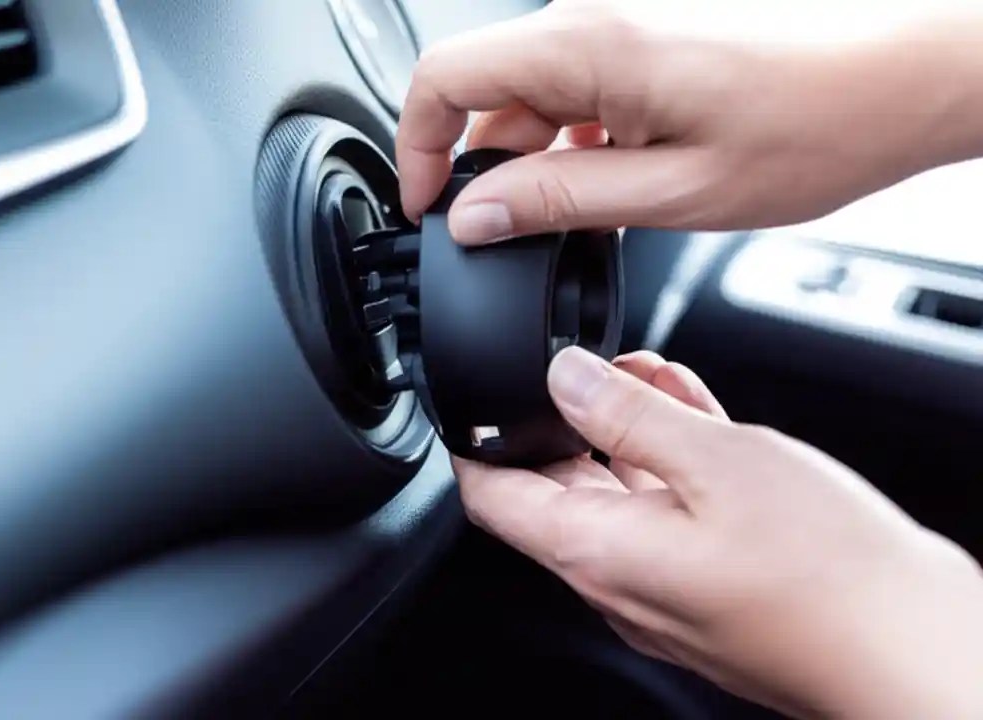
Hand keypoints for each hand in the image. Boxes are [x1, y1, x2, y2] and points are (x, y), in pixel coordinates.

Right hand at [396, 0, 982, 241]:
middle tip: (527, 235)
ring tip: (610, 205)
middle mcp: (595, 13)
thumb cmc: (823, 123)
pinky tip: (628, 174)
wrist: (908, 72)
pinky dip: (580, 134)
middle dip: (488, 167)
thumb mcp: (675, 192)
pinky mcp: (647, 25)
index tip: (426, 208)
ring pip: (534, 91)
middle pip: (487, 89)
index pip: (442, 77)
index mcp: (590, 43)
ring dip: (544, 156)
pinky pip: (578, 80)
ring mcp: (621, 15)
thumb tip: (474, 217)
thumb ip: (557, 203)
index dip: (414, 150)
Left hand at [456, 347, 982, 718]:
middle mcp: (618, 582)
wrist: (911, 648)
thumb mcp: (718, 461)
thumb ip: (629, 414)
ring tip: (646, 378)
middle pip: (555, 493)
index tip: (469, 400)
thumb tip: (563, 376)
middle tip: (587, 369)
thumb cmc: (825, 575)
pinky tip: (693, 418)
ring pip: (617, 498)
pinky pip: (665, 518)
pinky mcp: (709, 590)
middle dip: (562, 423)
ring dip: (622, 436)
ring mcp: (664, 591)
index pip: (491, 497)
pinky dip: (667, 465)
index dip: (472, 443)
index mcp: (595, 553)